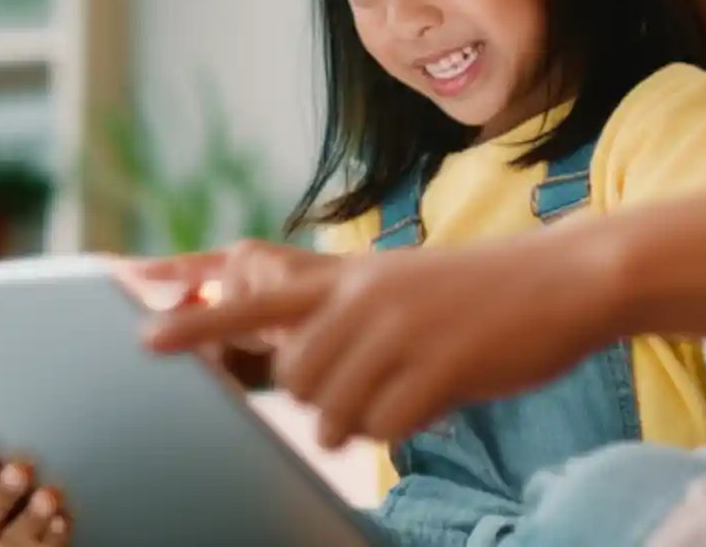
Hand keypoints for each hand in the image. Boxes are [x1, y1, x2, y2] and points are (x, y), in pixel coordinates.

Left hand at [144, 230, 621, 444]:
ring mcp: (399, 331)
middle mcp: (362, 298)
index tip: (143, 341)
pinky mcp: (439, 366)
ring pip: (332, 410)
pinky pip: (385, 427)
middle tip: (365, 389)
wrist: (562, 279)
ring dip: (355, 422)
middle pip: (293, 378)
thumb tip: (300, 380)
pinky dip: (401, 428)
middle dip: (318, 398)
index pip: (253, 298)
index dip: (196, 326)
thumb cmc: (474, 294)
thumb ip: (343, 317)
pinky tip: (432, 401)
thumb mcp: (398, 285)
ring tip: (397, 396)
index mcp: (347, 277)